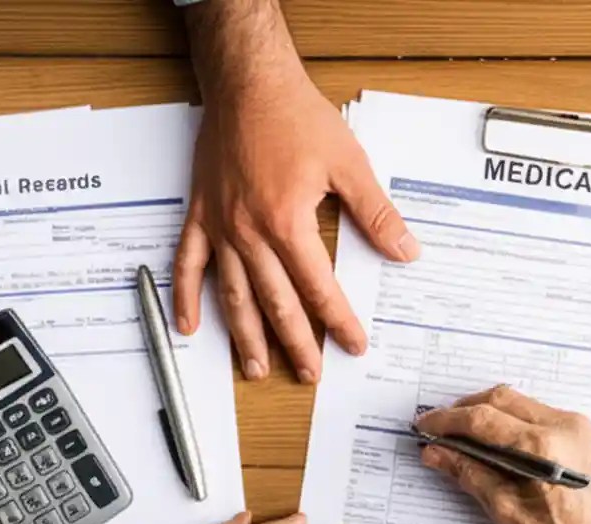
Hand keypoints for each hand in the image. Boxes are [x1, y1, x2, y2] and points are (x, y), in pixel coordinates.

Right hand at [175, 0, 418, 383]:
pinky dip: (186, 297)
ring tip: (252, 369)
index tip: (352, 345)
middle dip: (294, 344)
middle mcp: (249, 232)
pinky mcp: (200, 214)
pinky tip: (188, 327)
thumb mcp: (349, 164)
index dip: (337, 321)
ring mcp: (220, 226)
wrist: (248, 83)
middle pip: (274, 303)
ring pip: (230, 294)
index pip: (317, 288)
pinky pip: (188, 264)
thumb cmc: (295, 116)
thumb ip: (375, 214)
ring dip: (242, 336)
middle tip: (309, 374)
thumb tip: (405, 250)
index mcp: (287, 222)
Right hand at [414, 386, 590, 523]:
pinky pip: (537, 414)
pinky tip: (495, 442)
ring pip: (519, 403)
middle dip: (465, 409)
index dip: (447, 420)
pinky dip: (509, 420)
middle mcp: (564, 425)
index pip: (482, 419)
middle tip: (439, 428)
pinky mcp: (583, 434)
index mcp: (544, 445)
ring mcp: (577, 427)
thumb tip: (437, 453)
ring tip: (462, 436)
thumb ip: (470, 474)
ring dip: (487, 412)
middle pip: (501, 399)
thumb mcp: (509, 512)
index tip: (425, 426)